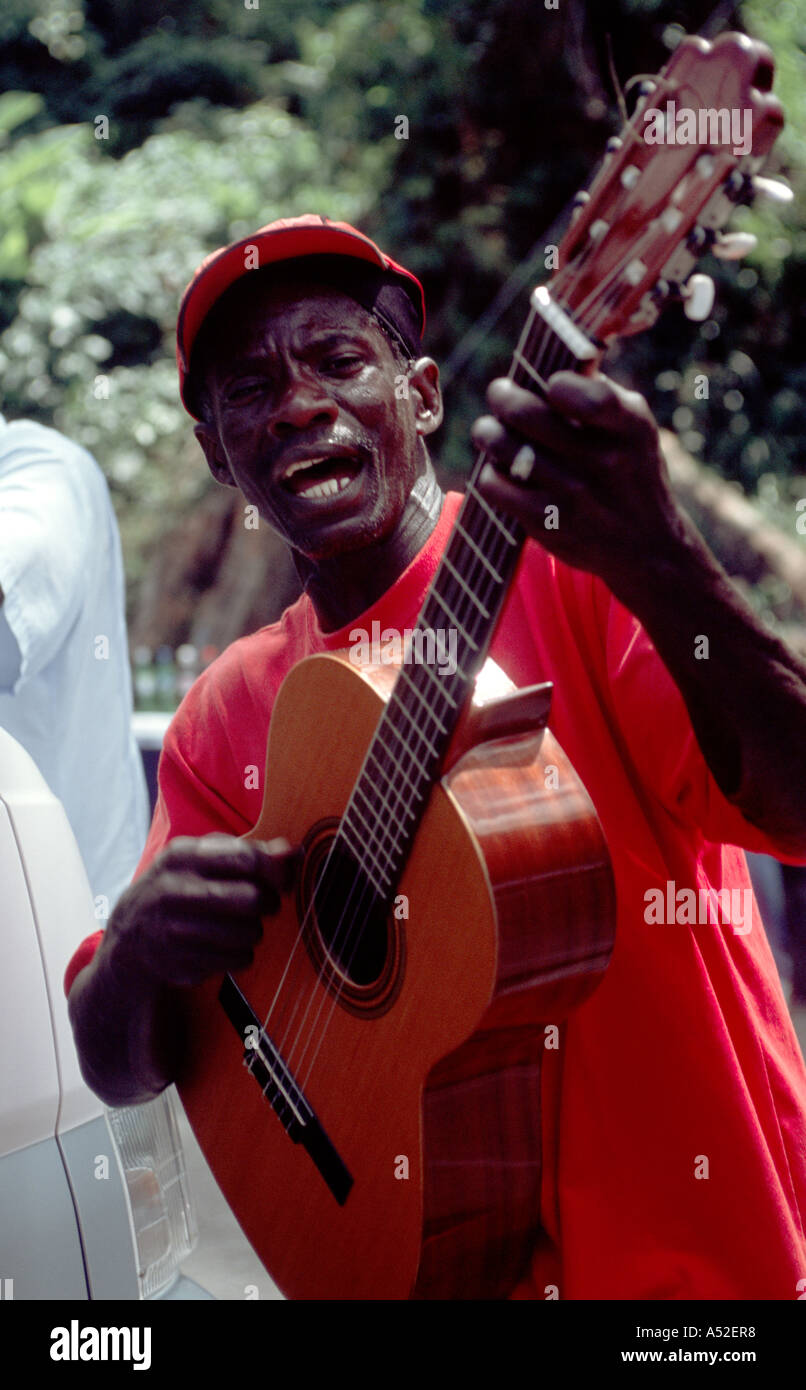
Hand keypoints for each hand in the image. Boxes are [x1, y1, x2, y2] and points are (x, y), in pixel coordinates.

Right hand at [102, 833, 298, 989]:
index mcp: (181, 857)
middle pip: (251, 899)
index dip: (275, 870)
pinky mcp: (180, 964)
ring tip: (241, 925)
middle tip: (263, 904)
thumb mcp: (199, 859)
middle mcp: (173, 892)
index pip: (246, 858)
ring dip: (254, 931)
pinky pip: (237, 960)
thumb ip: (246, 851)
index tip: (282, 879)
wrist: (129, 937)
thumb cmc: (177, 889)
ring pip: (249, 933)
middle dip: (268, 903)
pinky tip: (225, 945)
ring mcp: (174, 931)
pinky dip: (241, 954)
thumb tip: (291, 851)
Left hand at [473, 371, 684, 593]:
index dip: (555, 383)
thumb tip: (551, 359)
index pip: (582, 393)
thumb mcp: (635, 428)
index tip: (549, 385)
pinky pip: (496, 486)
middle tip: (500, 394)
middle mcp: (603, 461)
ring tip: (490, 431)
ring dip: (487, 433)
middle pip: (527, 414)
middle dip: (503, 396)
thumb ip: (600, 393)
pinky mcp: (549, 524)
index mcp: (630, 427)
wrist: (647, 547)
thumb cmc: (632, 471)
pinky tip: (501, 469)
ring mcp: (574, 496)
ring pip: (504, 447)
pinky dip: (490, 472)